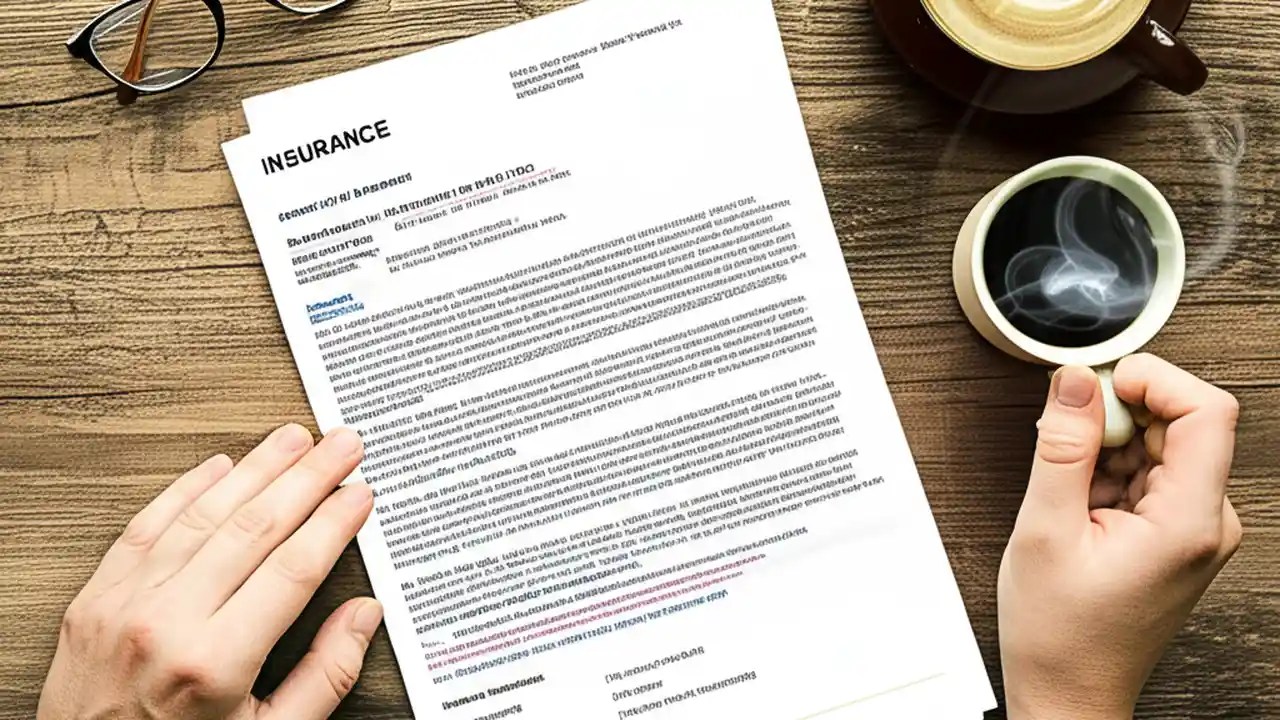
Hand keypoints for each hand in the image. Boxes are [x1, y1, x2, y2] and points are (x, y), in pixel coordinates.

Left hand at [38, 424, 380, 719]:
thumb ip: (324, 678)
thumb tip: (364, 616)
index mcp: (215, 663)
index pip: (293, 569)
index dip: (334, 524)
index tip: (360, 495)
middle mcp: (165, 624)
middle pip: (254, 529)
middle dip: (307, 479)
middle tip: (341, 445)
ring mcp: (123, 606)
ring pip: (202, 516)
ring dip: (254, 470)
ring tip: (292, 440)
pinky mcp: (93, 600)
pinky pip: (145, 527)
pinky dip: (184, 490)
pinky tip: (220, 466)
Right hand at [998, 354, 1242, 719]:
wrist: (1069, 692)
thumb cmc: (1060, 634)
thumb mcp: (1044, 530)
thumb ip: (1062, 447)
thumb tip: (1075, 381)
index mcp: (1188, 523)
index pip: (1207, 411)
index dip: (1153, 381)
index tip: (1100, 385)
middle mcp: (1207, 524)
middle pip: (1181, 424)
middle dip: (1119, 417)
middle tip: (1066, 444)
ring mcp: (1195, 530)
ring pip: (1161, 446)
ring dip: (1108, 449)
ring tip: (1068, 495)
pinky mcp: (1176, 535)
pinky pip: (1150, 475)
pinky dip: (1109, 474)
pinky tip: (1079, 508)